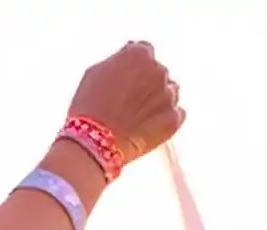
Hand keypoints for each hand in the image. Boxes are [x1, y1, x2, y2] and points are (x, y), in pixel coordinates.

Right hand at [68, 41, 184, 164]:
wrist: (96, 141)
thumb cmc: (90, 106)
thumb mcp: (96, 71)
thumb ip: (118, 60)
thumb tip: (128, 56)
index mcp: (140, 54)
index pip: (145, 52)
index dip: (135, 66)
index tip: (129, 76)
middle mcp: (159, 71)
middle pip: (158, 73)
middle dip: (147, 84)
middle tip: (130, 101)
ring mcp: (169, 95)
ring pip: (170, 93)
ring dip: (158, 100)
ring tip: (138, 116)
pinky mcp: (174, 119)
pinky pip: (176, 114)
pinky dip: (165, 118)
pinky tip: (148, 127)